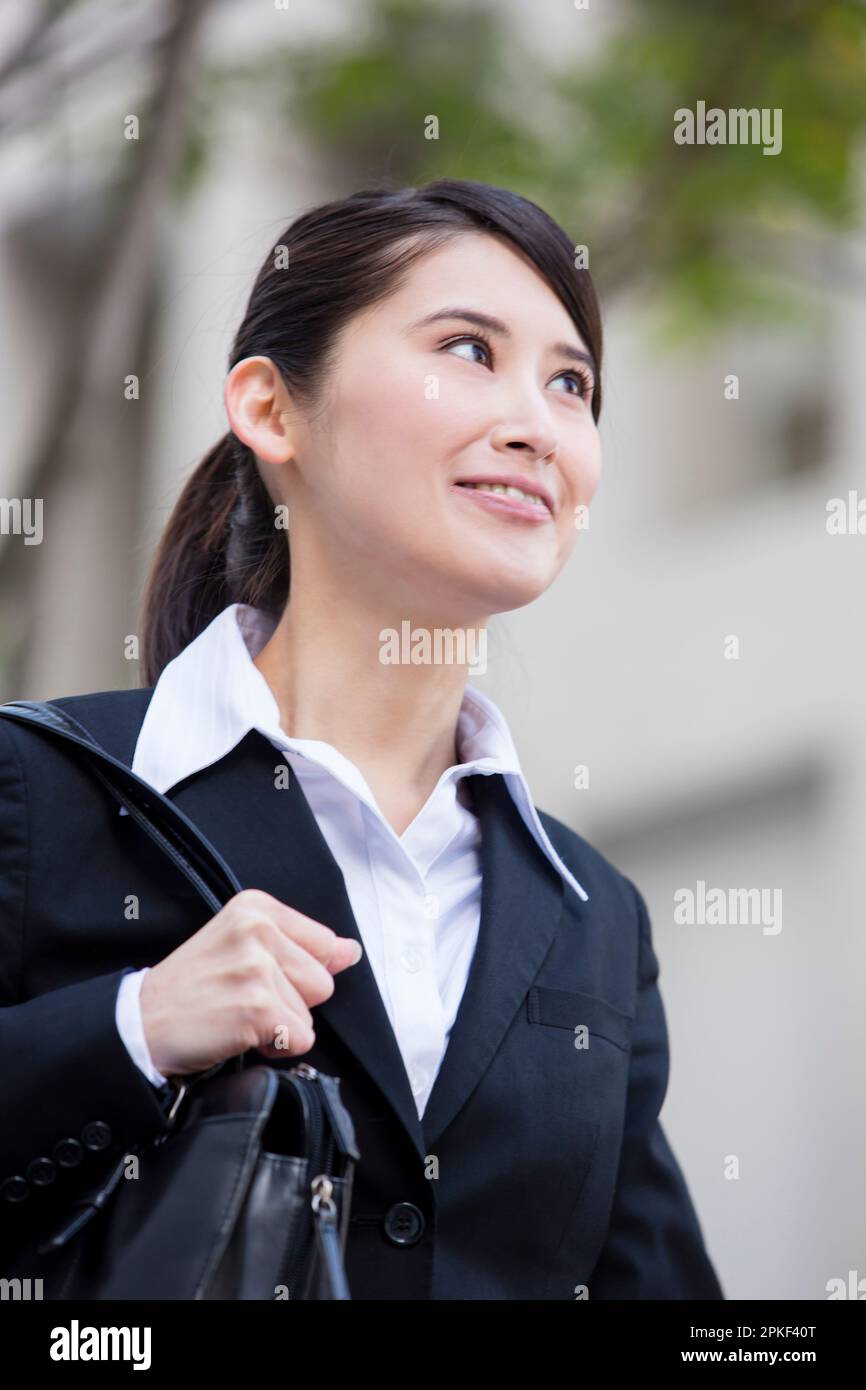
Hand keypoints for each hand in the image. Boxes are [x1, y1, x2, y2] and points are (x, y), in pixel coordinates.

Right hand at [139, 888, 362, 1077]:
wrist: (141, 1022)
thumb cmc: (191, 988)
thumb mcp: (241, 948)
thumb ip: (301, 947)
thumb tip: (351, 951)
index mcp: (256, 907)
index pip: (325, 943)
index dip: (297, 972)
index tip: (256, 975)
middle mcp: (258, 930)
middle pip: (323, 981)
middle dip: (291, 1001)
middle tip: (241, 998)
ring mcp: (257, 968)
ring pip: (311, 1013)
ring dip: (279, 1025)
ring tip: (236, 1014)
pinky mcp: (257, 1007)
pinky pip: (299, 1039)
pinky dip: (273, 1047)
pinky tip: (237, 1033)